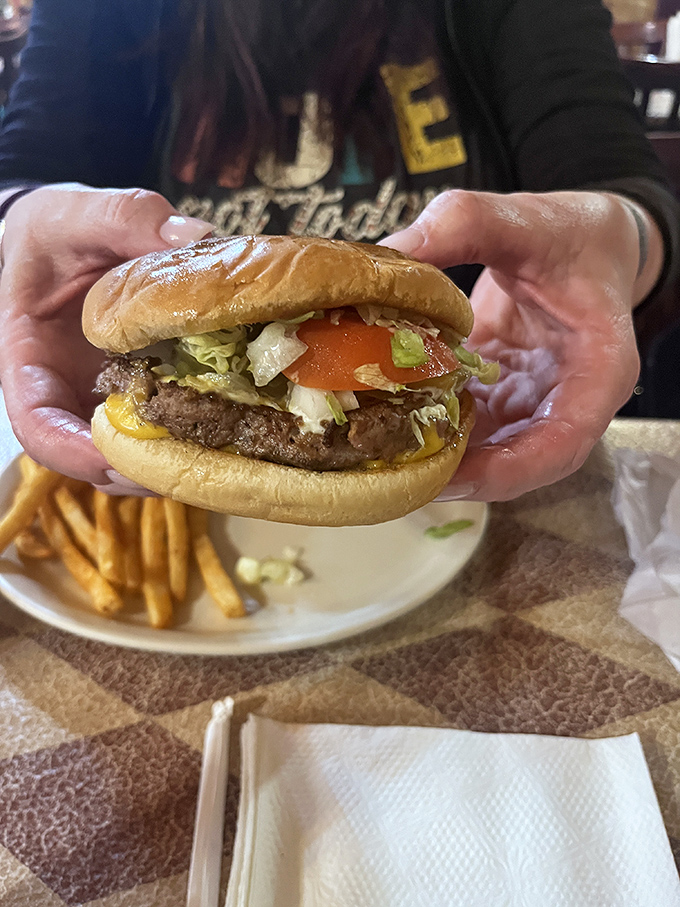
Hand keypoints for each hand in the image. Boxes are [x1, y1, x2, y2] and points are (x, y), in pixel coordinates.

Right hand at [0, 184, 211, 491]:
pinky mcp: (143, 393)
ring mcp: (106, 398)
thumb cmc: (60, 230)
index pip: (36, 423)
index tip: (117, 456)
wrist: (73, 237)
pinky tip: (234, 424)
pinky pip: (164, 425)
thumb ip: (126, 219)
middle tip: (191, 470)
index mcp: (30, 358)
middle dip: (138, 473)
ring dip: (172, 465)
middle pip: (90, 458)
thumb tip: (194, 237)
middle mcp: (67, 391)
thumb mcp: (79, 212)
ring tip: (219, 457)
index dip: (72, 451)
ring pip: (131, 454)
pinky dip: (193, 433)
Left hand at [381, 189, 644, 500]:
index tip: (454, 476)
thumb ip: (461, 225)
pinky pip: (474, 426)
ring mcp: (535, 403)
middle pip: (523, 464)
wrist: (583, 239)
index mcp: (599, 369)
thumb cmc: (569, 234)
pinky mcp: (507, 397)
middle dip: (463, 475)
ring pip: (493, 452)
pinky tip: (391, 419)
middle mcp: (570, 400)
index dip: (509, 471)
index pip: (564, 443)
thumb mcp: (521, 218)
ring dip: (443, 456)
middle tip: (399, 472)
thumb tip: (389, 252)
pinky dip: (436, 426)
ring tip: (386, 452)